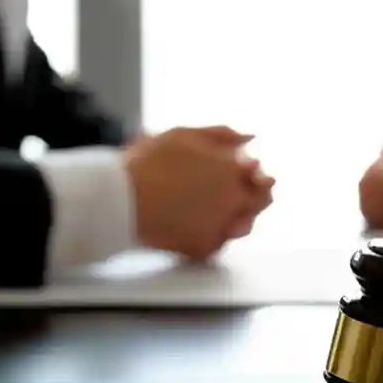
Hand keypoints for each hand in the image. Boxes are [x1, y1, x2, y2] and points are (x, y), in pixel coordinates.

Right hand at [125, 126, 274, 259]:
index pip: (262, 176)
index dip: (253, 175)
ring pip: (243, 226)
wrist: (120, 200)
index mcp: (232, 169)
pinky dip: (212, 235)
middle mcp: (234, 199)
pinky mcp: (205, 247)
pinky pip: (219, 243)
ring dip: (234, 217)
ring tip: (203, 209)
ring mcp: (221, 226)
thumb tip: (250, 138)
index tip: (242, 174)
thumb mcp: (184, 135)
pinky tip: (192, 224)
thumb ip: (223, 134)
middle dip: (252, 197)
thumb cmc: (147, 163)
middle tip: (225, 193)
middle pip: (261, 203)